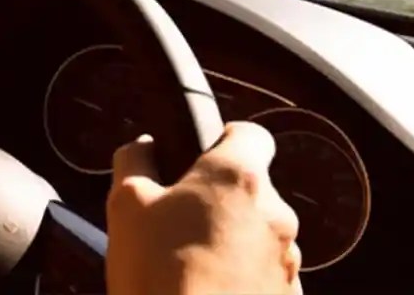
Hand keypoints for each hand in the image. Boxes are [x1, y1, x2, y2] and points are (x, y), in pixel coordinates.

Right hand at [105, 122, 301, 294]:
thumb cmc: (157, 275)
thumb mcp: (126, 205)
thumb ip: (135, 160)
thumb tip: (143, 146)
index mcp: (238, 177)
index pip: (251, 135)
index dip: (224, 142)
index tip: (199, 160)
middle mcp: (275, 213)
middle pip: (252, 190)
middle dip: (221, 202)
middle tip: (180, 223)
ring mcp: (288, 260)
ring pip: (260, 235)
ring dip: (233, 243)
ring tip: (191, 267)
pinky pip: (265, 276)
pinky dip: (242, 280)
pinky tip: (208, 293)